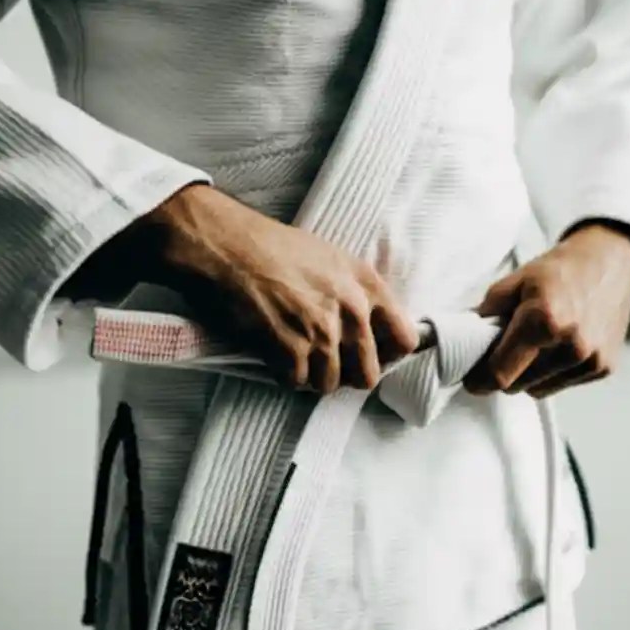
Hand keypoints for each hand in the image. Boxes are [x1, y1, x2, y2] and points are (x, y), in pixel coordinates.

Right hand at [138, 184, 419, 392]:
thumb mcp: (329, 258)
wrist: (224, 246)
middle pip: (368, 374)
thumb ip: (354, 293)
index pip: (405, 340)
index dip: (387, 355)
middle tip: (323, 363)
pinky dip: (283, 375)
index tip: (369, 356)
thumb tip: (365, 329)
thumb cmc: (270, 247)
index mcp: (365, 284)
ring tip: (292, 355)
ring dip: (311, 376)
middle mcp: (351, 310)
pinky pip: (296, 383)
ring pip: (330, 384)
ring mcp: (321, 333)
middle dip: (345, 373)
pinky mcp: (289, 350)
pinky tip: (272, 353)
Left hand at [462, 222, 629, 398]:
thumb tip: (465, 341)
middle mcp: (571, 346)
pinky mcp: (604, 368)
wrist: (610, 262)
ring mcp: (590, 360)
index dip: (479, 380)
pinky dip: (553, 373)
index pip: (499, 374)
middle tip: (504, 350)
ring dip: (529, 375)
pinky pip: (562, 385)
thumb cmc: (559, 270)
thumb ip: (486, 314)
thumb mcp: (515, 281)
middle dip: (504, 372)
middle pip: (516, 386)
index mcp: (543, 321)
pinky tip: (559, 346)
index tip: (471, 378)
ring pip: (538, 390)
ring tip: (536, 344)